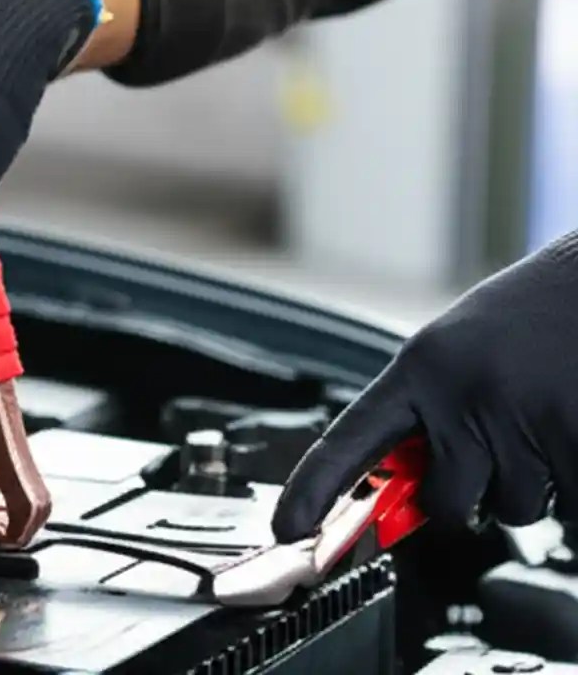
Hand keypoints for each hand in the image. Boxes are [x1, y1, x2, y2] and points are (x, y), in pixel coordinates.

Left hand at [273, 231, 577, 541]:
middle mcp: (463, 396)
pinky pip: (569, 504)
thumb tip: (412, 486)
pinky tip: (575, 427)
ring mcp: (523, 421)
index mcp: (424, 367)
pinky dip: (575, 480)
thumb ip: (432, 409)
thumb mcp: (464, 346)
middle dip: (471, 498)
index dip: (312, 490)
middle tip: (500, 451)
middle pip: (445, 506)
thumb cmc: (543, 309)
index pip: (349, 440)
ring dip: (536, 485)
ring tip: (551, 418)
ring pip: (515, 510)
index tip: (288, 527)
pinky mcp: (577, 441)